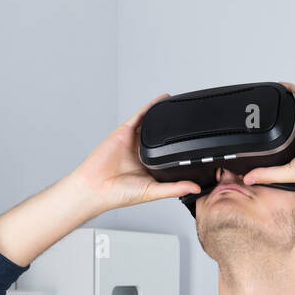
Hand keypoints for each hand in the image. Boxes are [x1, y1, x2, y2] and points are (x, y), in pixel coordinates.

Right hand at [68, 93, 202, 210]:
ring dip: (165, 115)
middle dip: (175, 128)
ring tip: (180, 106)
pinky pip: (140, 116)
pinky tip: (163, 100)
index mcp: (151, 167)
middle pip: (162, 137)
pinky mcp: (125, 131)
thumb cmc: (119, 193)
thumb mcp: (153, 192)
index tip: (198, 142)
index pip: (170, 154)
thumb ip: (175, 188)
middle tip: (192, 120)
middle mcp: (143, 153)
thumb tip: (195, 188)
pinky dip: (151, 107)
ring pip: (153, 124)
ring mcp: (134, 141)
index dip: (182, 147)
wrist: (96, 186)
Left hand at [242, 81, 294, 189]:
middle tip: (258, 115)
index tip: (261, 136)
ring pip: (294, 107)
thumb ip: (267, 174)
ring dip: (281, 103)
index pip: (289, 140)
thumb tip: (248, 178)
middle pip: (290, 122)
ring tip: (265, 99)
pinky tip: (278, 86)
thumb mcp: (288, 173)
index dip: (276, 137)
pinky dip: (289, 89)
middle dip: (277, 119)